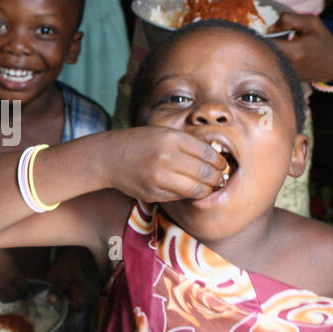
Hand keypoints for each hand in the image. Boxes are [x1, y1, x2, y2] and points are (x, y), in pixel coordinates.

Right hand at [0, 248, 29, 301]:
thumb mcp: (10, 259)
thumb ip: (16, 271)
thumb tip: (20, 279)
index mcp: (13, 274)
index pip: (24, 287)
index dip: (27, 289)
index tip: (29, 289)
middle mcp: (4, 283)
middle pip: (16, 295)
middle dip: (21, 295)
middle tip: (23, 294)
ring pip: (6, 299)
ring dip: (11, 298)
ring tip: (13, 295)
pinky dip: (1, 295)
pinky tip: (3, 291)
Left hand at [46, 247, 90, 309]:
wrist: (65, 259)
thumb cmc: (67, 266)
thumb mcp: (62, 277)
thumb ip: (57, 289)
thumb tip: (51, 301)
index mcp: (79, 295)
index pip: (77, 308)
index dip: (69, 308)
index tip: (59, 304)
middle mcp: (72, 298)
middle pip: (67, 309)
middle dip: (57, 309)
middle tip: (47, 306)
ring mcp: (64, 297)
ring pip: (58, 306)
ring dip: (51, 305)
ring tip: (43, 303)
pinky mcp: (57, 294)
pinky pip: (53, 300)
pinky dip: (47, 301)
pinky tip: (41, 300)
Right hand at [101, 127, 229, 202]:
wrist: (110, 158)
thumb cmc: (140, 143)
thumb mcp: (164, 134)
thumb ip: (188, 144)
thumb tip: (216, 159)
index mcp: (171, 139)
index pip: (208, 154)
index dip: (220, 162)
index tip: (222, 164)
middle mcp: (166, 158)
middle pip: (206, 173)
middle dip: (218, 178)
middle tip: (220, 178)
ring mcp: (159, 178)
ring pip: (197, 190)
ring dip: (207, 189)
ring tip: (208, 186)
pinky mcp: (154, 193)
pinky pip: (181, 197)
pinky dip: (189, 194)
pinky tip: (189, 189)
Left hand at [267, 12, 332, 84]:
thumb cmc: (323, 41)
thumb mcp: (311, 22)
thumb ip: (288, 19)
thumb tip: (269, 28)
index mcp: (295, 51)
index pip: (266, 43)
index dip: (260, 35)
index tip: (264, 30)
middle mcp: (288, 65)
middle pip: (262, 52)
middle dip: (262, 42)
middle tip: (269, 36)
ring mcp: (285, 74)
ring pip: (265, 59)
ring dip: (266, 50)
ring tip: (278, 44)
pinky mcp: (284, 78)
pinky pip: (271, 65)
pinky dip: (271, 57)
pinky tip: (281, 52)